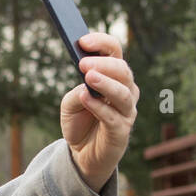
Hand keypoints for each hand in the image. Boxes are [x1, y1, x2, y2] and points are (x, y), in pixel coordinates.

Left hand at [58, 31, 138, 191]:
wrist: (82, 154)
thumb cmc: (79, 122)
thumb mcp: (69, 104)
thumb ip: (76, 92)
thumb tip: (84, 86)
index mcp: (114, 77)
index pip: (114, 52)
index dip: (101, 43)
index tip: (82, 41)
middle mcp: (126, 90)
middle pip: (122, 71)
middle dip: (103, 64)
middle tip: (83, 63)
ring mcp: (126, 111)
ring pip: (123, 93)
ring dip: (105, 83)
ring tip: (88, 77)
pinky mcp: (122, 131)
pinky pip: (114, 117)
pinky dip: (99, 106)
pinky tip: (85, 98)